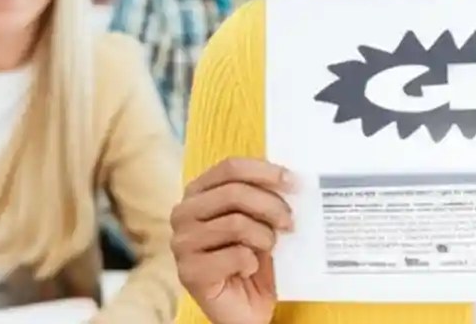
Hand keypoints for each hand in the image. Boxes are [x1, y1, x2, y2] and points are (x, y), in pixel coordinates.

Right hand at [170, 157, 294, 323]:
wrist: (245, 307)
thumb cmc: (253, 259)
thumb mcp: (260, 221)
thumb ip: (265, 198)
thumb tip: (292, 181)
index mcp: (198, 193)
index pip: (230, 168)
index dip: (264, 171)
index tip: (293, 182)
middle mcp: (183, 213)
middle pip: (234, 192)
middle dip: (271, 205)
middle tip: (290, 222)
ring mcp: (182, 243)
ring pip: (236, 223)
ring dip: (264, 237)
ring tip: (269, 248)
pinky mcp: (189, 272)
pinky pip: (234, 255)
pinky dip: (252, 262)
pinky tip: (250, 269)